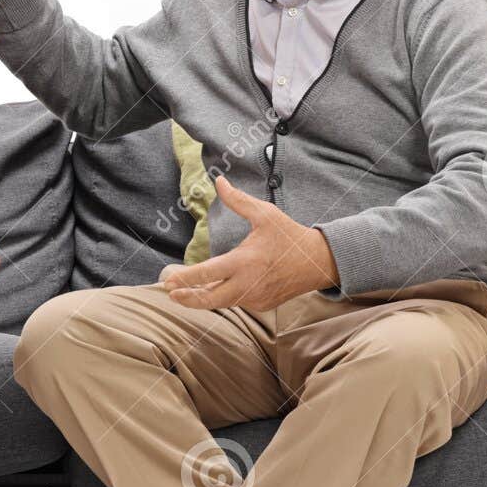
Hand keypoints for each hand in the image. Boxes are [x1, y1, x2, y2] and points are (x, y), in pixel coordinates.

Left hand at [160, 175, 337, 309]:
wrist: (317, 262)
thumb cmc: (289, 235)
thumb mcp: (264, 214)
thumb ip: (238, 200)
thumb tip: (219, 181)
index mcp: (245, 262)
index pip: (207, 274)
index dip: (186, 279)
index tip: (169, 281)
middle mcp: (248, 285)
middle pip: (209, 300)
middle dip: (187, 298)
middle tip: (170, 292)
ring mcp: (255, 298)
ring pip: (222, 302)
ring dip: (203, 298)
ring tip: (185, 292)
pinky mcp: (262, 305)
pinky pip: (237, 302)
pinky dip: (224, 297)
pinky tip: (213, 290)